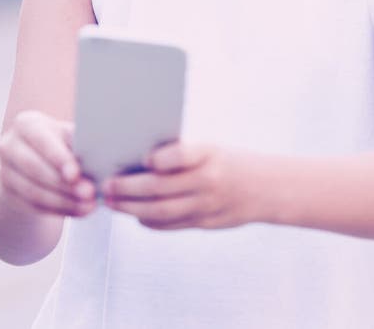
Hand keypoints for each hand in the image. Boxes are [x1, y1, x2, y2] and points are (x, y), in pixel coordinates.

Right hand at [0, 110, 96, 217]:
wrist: (34, 158)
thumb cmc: (60, 141)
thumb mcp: (66, 135)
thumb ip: (79, 142)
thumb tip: (102, 154)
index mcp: (26, 124)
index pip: (42, 142)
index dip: (59, 159)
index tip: (76, 174)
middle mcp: (10, 146)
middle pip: (36, 169)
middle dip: (64, 185)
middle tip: (89, 193)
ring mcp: (5, 171)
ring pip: (34, 191)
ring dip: (64, 202)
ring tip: (88, 206)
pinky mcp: (8, 194)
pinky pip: (33, 206)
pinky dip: (58, 210)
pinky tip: (78, 211)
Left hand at [101, 141, 264, 230]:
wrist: (266, 189)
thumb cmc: (230, 161)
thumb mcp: (212, 149)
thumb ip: (183, 154)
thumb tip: (139, 158)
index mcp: (210, 154)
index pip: (181, 155)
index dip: (161, 158)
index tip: (141, 158)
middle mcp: (208, 181)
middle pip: (161, 188)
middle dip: (129, 188)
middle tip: (108, 185)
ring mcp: (206, 206)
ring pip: (161, 211)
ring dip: (132, 208)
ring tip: (113, 201)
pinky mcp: (205, 223)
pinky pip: (171, 224)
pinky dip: (150, 221)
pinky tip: (135, 215)